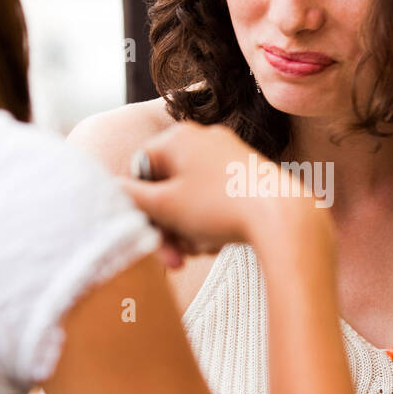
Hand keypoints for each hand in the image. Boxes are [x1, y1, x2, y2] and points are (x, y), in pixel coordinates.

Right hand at [120, 122, 314, 267]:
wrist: (282, 217)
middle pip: (167, 185)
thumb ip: (130, 197)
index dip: (141, 204)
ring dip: (187, 228)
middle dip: (167, 224)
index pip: (140, 168)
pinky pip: (214, 199)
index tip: (149, 232)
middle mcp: (203, 137)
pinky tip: (217, 244)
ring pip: (190, 197)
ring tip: (199, 250)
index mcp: (178, 136)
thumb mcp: (164, 206)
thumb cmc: (219, 208)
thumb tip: (110, 189)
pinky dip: (210, 222)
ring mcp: (228, 154)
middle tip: (173, 257)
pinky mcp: (247, 174)